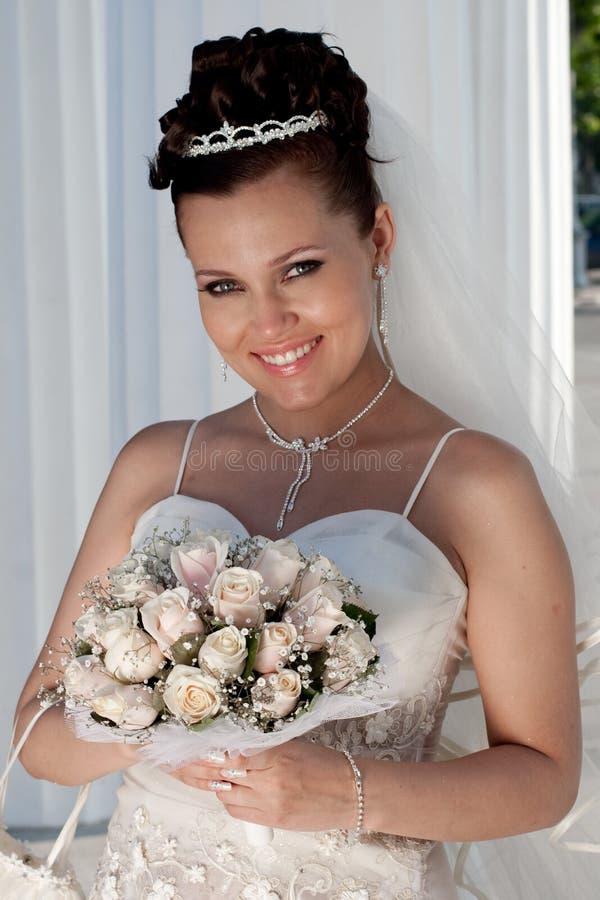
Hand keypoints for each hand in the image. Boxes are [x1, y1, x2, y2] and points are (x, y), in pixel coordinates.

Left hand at [163, 739, 357, 831]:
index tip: (193, 743)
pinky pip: (237, 811)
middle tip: (183, 759)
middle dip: (200, 766)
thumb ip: (261, 745)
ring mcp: (269, 802)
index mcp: (276, 754)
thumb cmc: (324, 764)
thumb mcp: (292, 744)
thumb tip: (228, 743)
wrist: (350, 792)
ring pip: (225, 793)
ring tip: (213, 774)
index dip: (208, 749)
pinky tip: (231, 790)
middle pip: (222, 772)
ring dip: (216, 783)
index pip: (229, 751)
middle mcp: (270, 779)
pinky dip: (229, 800)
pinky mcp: (272, 820)